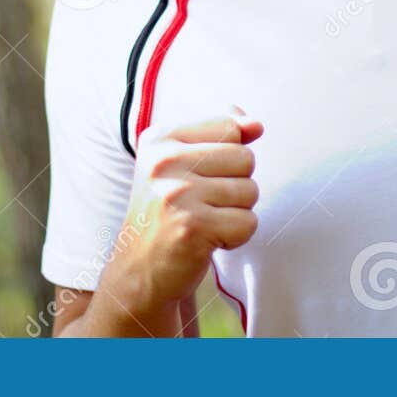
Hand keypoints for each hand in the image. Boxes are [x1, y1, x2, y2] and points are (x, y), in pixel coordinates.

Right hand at [102, 107, 262, 325]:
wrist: (140, 271)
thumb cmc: (170, 213)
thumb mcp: (184, 163)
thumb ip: (222, 134)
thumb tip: (257, 125)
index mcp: (160, 138)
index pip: (230, 126)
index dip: (229, 156)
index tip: (200, 176)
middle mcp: (164, 161)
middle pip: (245, 158)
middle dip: (236, 185)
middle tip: (203, 205)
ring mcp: (177, 194)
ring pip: (250, 191)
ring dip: (235, 212)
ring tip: (204, 221)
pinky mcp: (193, 227)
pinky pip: (248, 222)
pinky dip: (235, 237)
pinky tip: (207, 240)